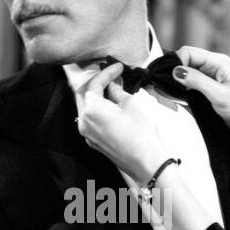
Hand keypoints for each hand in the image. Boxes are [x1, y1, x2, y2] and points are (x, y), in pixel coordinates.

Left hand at [76, 64, 165, 180]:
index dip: (106, 72)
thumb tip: (113, 86)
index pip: (94, 84)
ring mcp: (87, 134)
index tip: (117, 67)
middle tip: (111, 75)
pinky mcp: (93, 142)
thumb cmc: (141, 135)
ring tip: (113, 89)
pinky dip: (97, 109)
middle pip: (83, 94)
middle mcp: (84, 122)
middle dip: (97, 82)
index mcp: (91, 110)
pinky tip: (111, 105)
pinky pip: (90, 120)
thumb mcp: (131, 104)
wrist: (145, 162)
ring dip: (96, 96)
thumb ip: (117, 91)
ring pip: (85, 107)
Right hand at [172, 46, 229, 134]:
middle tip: (172, 88)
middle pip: (186, 60)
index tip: (172, 79)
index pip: (189, 52)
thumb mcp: (218, 94)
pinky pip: (191, 81)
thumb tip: (177, 71)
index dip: (177, 63)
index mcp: (219, 61)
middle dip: (176, 72)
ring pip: (187, 71)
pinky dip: (184, 87)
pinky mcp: (208, 85)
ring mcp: (211, 75)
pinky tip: (184, 96)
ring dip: (180, 81)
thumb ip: (197, 81)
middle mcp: (214, 65)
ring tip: (178, 93)